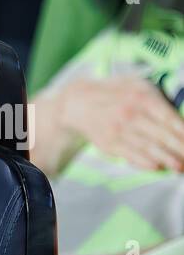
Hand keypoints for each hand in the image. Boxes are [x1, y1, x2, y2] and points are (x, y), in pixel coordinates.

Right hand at [56, 76, 183, 170]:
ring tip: (179, 168)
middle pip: (162, 136)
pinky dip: (144, 162)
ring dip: (166, 159)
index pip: (171, 119)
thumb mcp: (140, 86)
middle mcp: (131, 114)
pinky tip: (156, 167)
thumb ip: (161, 100)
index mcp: (144, 98)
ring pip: (148, 148)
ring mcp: (119, 130)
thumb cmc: (118, 94)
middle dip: (180, 150)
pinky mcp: (108, 143)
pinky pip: (130, 154)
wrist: (81, 102)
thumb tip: (180, 121)